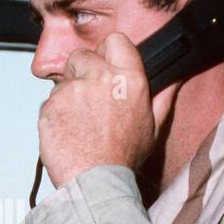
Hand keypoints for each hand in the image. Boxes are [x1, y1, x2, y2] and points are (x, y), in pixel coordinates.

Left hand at [38, 31, 177, 188]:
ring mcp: (72, 91)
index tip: (104, 64)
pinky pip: (48, 101)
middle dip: (82, 72)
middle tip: (89, 98)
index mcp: (129, 80)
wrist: (95, 183)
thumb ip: (163, 97)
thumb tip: (175, 77)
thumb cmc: (123, 158)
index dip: (107, 51)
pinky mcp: (50, 105)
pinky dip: (54, 113)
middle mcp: (100, 78)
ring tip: (80, 122)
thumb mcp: (155, 127)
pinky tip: (67, 131)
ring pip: (63, 80)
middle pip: (82, 56)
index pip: (115, 41)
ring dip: (68, 95)